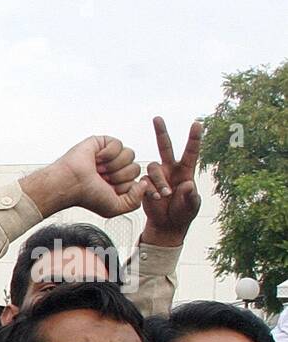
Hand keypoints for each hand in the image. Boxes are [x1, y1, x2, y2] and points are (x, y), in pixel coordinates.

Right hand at [20, 135, 145, 218]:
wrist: (69, 183)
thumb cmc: (86, 196)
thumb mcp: (115, 208)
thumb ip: (135, 201)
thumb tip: (143, 184)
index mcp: (117, 184)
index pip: (137, 181)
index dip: (125, 186)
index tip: (109, 189)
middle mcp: (114, 170)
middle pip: (135, 168)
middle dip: (120, 176)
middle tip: (103, 179)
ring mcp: (109, 156)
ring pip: (130, 154)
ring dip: (114, 164)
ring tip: (99, 169)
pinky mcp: (103, 143)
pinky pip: (119, 144)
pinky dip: (108, 153)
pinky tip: (96, 159)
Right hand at [141, 116, 202, 247]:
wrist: (167, 224)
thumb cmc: (184, 213)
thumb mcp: (192, 206)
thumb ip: (191, 196)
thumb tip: (186, 185)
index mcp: (185, 170)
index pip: (191, 151)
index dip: (194, 138)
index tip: (198, 123)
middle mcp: (170, 169)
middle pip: (165, 147)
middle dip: (161, 132)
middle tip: (157, 118)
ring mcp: (157, 176)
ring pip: (153, 167)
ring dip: (159, 181)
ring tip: (163, 195)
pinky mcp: (145, 185)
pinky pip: (144, 181)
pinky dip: (150, 190)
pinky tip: (155, 198)